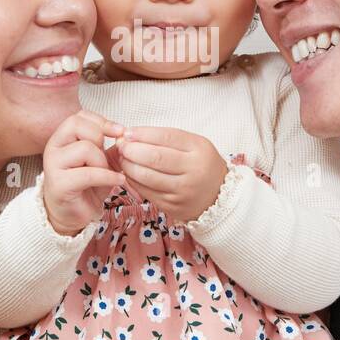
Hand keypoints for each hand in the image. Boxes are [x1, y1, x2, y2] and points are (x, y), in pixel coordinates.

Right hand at [41, 110, 125, 235]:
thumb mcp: (101, 161)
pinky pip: (88, 173)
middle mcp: (53, 147)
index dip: (101, 121)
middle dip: (100, 138)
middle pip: (78, 125)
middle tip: (107, 156)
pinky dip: (107, 176)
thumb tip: (124, 135)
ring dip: (103, 161)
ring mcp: (53, 165)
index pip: (79, 116)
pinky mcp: (59, 184)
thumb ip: (109, 147)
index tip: (119, 131)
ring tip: (108, 173)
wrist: (74, 214)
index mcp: (62, 138)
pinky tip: (117, 181)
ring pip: (84, 148)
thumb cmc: (87, 186)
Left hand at [113, 127, 228, 222]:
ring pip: (148, 177)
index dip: (143, 134)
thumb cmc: (201, 165)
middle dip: (132, 150)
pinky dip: (133, 181)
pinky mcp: (172, 206)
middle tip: (120, 145)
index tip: (127, 132)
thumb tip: (132, 135)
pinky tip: (128, 173)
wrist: (219, 197)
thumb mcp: (195, 145)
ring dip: (128, 166)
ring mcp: (183, 191)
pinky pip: (147, 192)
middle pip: (155, 158)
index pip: (166, 138)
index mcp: (199, 150)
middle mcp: (193, 171)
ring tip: (122, 158)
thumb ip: (168, 138)